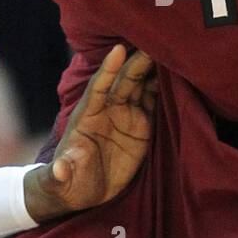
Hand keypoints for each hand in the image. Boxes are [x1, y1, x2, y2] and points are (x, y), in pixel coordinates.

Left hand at [24, 45, 156, 221]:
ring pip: (142, 88)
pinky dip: (166, 91)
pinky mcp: (142, 126)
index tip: (119, 50)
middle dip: (138, 64)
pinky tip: (178, 78)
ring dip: (154, 73)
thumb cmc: (67, 181)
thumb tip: (59, 170)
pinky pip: (155, 103)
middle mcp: (108, 110)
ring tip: (171, 56)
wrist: (83, 191)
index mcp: (87, 116)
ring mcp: (126, 116)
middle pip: (125, 82)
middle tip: (154, 46)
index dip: (108, 69)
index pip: (98, 87)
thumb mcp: (61, 179)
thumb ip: (61, 172)